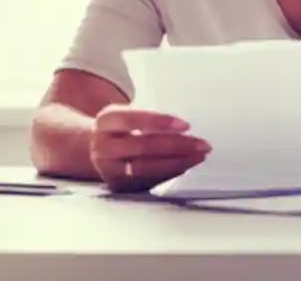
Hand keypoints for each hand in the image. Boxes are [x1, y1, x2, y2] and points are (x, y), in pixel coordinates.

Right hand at [91, 106, 209, 192]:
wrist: (97, 149)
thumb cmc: (121, 127)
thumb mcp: (127, 114)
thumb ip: (149, 119)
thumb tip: (184, 128)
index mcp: (105, 121)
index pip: (132, 119)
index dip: (159, 122)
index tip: (186, 125)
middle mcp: (103, 146)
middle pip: (142, 146)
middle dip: (177, 146)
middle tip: (202, 144)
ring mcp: (109, 170)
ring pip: (147, 167)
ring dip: (178, 162)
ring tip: (200, 156)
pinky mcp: (119, 186)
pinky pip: (149, 180)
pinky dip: (171, 173)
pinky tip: (187, 165)